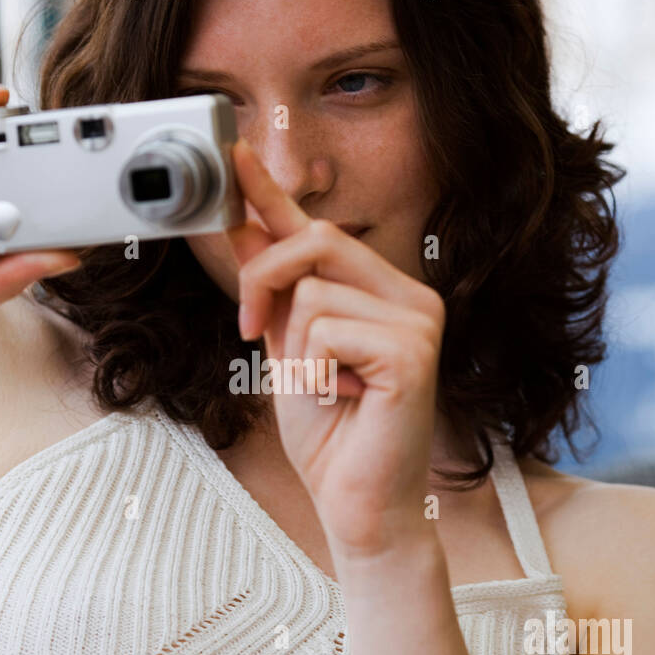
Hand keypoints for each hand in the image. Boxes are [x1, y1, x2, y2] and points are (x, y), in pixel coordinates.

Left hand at [227, 139, 444, 561]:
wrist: (359, 504)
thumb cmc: (331, 435)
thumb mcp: (288, 348)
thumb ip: (275, 291)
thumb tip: (241, 226)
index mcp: (382, 291)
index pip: (318, 229)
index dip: (272, 192)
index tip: (235, 150)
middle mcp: (410, 295)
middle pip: (316, 241)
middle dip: (264, 282)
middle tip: (251, 332)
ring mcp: (419, 319)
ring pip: (312, 293)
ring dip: (296, 349)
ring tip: (327, 387)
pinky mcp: (414, 350)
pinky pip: (326, 330)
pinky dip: (315, 370)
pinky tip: (346, 398)